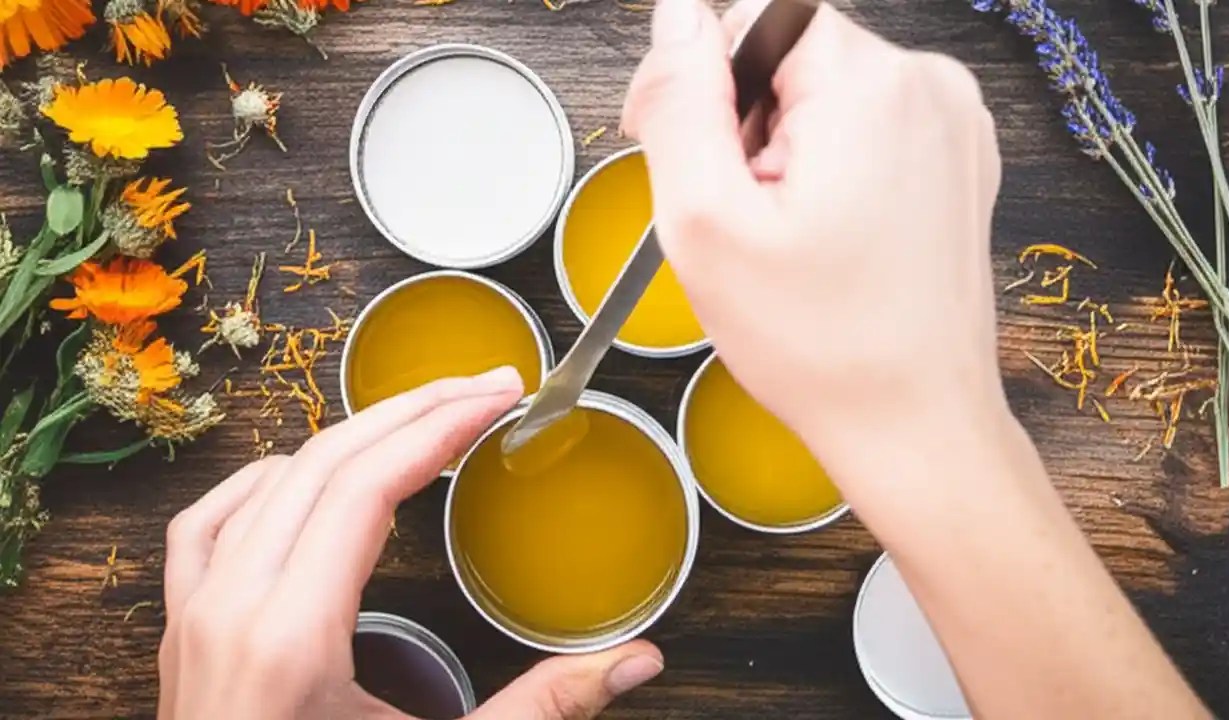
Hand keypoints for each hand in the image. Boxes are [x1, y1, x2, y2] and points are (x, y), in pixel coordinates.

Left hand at [158, 368, 663, 719]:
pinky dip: (264, 481)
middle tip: (485, 387)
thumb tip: (639, 661)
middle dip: (412, 412)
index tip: (499, 395)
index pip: (366, 488)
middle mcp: (230, 610)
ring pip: (266, 481)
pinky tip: (304, 473)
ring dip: (347, 438)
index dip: (440, 427)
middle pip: (321, 464)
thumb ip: (542, 710)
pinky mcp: (180, 632)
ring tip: (420, 420)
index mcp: (291, 637)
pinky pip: (207, 524)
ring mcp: (192, 616)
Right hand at [622, 0, 1004, 464]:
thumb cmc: (821, 344)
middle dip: (746, 122)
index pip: (753, 13)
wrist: (915, 423)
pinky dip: (831, 169)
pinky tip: (827, 236)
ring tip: (790, 234)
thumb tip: (675, 18)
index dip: (700, 78)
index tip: (691, 152)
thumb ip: (680, 100)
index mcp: (869, 86)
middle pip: (791, 52)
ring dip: (786, 150)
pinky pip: (867, 129)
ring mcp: (953, 124)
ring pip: (826, 93)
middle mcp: (927, 87)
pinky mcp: (957, 160)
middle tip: (744, 214)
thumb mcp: (707, 222)